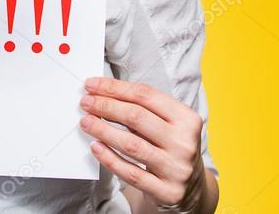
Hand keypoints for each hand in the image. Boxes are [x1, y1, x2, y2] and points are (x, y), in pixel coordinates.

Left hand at [79, 76, 206, 211]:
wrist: (193, 188)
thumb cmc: (171, 147)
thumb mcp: (168, 124)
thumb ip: (143, 109)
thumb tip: (102, 94)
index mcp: (186, 118)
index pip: (145, 95)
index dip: (115, 88)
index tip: (92, 85)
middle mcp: (184, 143)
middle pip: (136, 117)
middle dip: (105, 106)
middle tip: (85, 102)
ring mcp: (177, 169)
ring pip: (132, 145)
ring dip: (103, 130)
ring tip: (85, 122)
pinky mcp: (168, 192)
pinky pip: (131, 174)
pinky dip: (110, 159)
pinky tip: (96, 147)